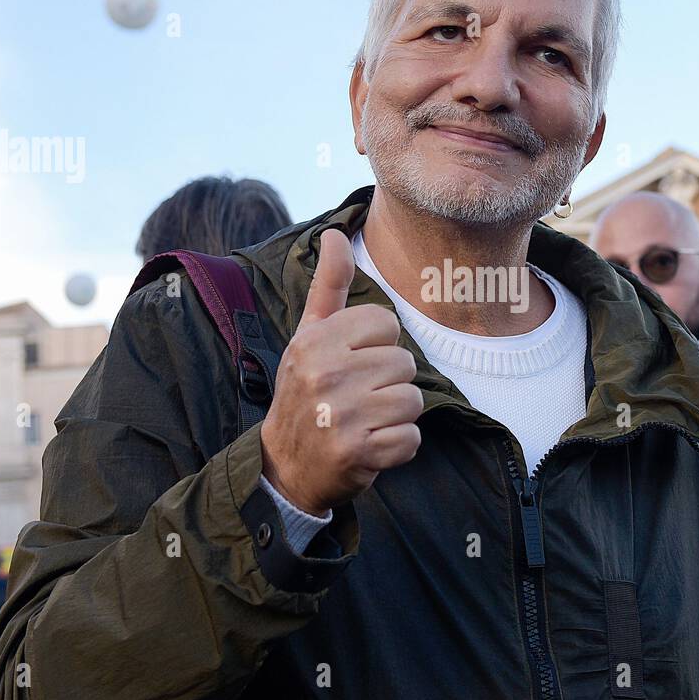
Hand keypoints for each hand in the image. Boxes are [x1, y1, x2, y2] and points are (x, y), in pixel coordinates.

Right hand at [259, 228, 422, 515]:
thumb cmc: (304, 392)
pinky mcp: (357, 452)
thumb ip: (329, 285)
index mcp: (316, 340)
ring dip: (396, 416)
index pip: (386, 324)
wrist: (285, 466)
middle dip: (390, 383)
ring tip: (365, 421)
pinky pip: (411, 439)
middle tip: (358, 399)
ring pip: (413, 400)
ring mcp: (341, 415)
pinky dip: (397, 447)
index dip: (378, 346)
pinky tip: (370, 446)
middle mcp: (325, 374)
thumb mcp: (309, 335)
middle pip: (404, 363)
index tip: (353, 364)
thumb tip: (336, 233)